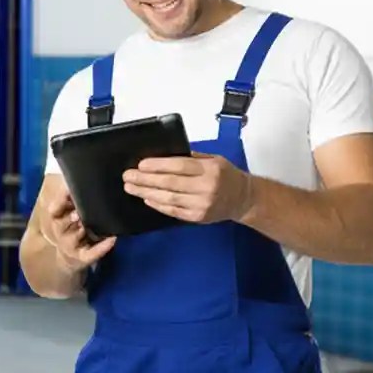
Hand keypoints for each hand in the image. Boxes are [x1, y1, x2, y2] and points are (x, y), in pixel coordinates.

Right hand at [41, 190, 116, 272]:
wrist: (71, 257)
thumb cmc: (73, 229)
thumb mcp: (69, 213)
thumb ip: (71, 198)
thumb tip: (77, 180)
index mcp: (58, 219)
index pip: (54, 210)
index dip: (59, 201)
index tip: (69, 191)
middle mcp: (61, 232)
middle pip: (60, 224)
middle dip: (69, 218)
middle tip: (78, 213)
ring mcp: (70, 246)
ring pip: (72, 239)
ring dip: (81, 231)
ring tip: (91, 225)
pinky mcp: (82, 257)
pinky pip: (91, 254)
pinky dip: (102, 247)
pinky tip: (112, 239)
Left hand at [122, 152, 253, 223]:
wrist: (243, 199)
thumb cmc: (226, 176)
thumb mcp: (214, 159)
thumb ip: (191, 157)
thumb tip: (163, 155)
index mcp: (210, 169)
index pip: (179, 166)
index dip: (158, 165)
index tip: (141, 164)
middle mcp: (206, 187)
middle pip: (169, 183)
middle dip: (145, 179)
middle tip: (128, 175)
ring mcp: (202, 204)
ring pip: (168, 198)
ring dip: (146, 192)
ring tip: (131, 187)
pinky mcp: (198, 217)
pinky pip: (173, 210)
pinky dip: (158, 204)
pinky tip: (146, 198)